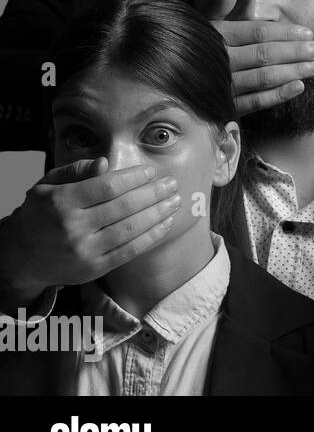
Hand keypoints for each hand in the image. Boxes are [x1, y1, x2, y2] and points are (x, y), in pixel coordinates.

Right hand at [0, 159, 181, 302]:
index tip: (151, 171)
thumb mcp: (46, 186)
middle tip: (173, 184)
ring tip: (175, 201)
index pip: (106, 187)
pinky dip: (151, 237)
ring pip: (131, 230)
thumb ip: (74, 171)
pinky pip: (130, 251)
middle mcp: (72, 227)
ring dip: (158, 214)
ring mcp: (84, 251)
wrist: (20, 256)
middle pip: (124, 207)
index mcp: (61, 202)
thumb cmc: (40, 214)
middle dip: (154, 194)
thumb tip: (105, 163)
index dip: (133, 178)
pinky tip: (165, 224)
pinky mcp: (94, 269)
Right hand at [205, 0, 313, 116]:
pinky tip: (299, 87)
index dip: (284, 32)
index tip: (308, 32)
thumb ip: (218, 7)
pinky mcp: (227, 106)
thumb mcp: (202, 24)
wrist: (170, 80)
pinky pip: (255, 102)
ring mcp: (224, 85)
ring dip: (293, 71)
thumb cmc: (195, 46)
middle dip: (295, 52)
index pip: (256, 32)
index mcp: (217, 36)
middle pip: (264, 54)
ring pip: (263, 78)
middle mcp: (221, 60)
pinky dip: (278, 95)